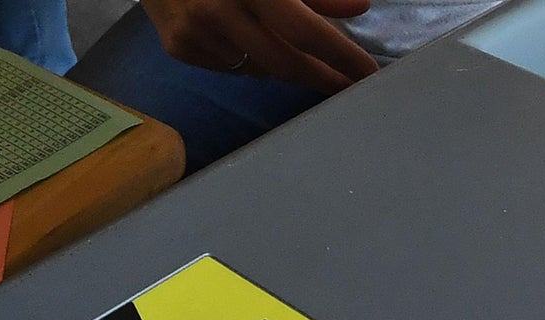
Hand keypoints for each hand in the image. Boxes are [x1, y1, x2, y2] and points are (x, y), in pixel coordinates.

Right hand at [139, 0, 379, 92]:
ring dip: (281, 62)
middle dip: (319, 77)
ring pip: (257, 68)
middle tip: (345, 87)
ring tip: (292, 50)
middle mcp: (219, 12)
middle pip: (283, 62)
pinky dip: (246, 57)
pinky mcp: (178, 47)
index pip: (305, 31)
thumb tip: (360, 7)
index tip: (366, 75)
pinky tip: (243, 36)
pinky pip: (229, 66)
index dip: (340, 55)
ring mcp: (195, 34)